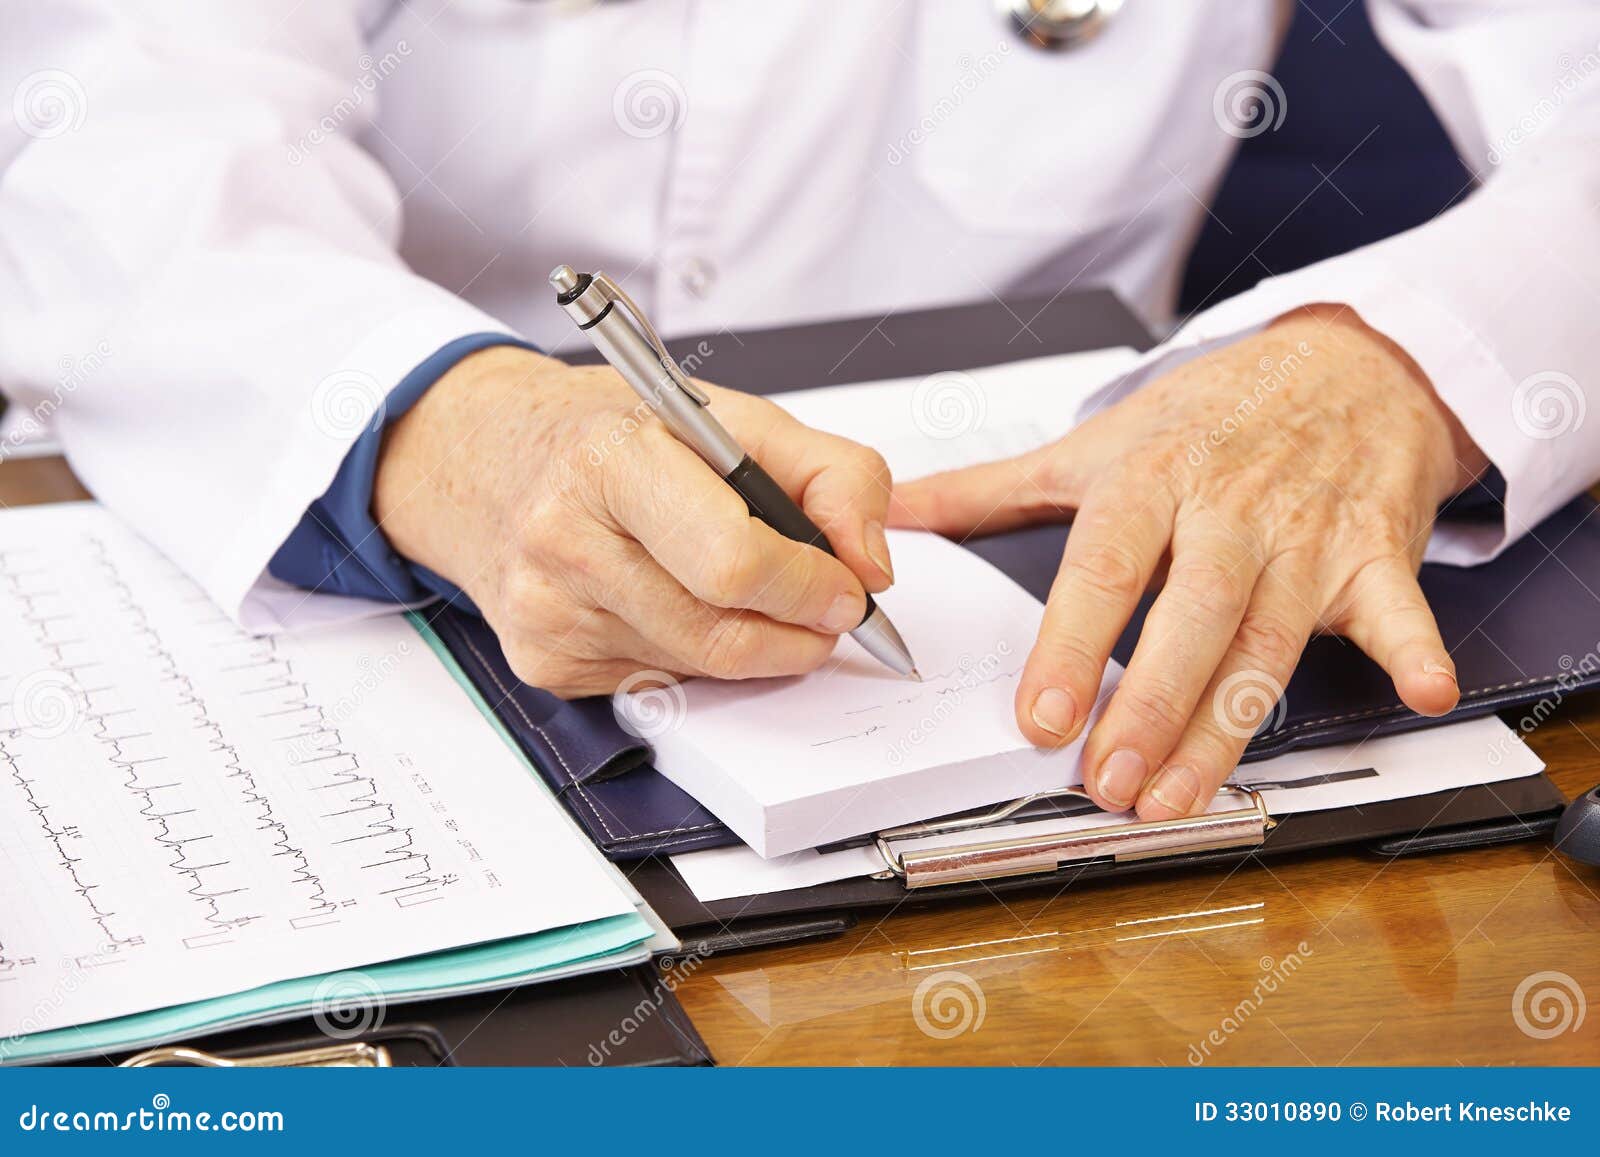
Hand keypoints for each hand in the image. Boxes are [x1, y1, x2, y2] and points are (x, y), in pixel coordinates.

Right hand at [374, 346, 893, 695]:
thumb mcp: (735, 418)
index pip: (733, 562)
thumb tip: (872, 563)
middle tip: (827, 610)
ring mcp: (548, 612)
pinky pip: (661, 685)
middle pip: (722, 634)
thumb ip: (834, 476)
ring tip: (755, 597)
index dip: (809, 586)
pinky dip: (698, 658)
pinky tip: (679, 604)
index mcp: (612, 461)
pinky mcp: (544, 663)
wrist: (491, 458)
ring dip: (756, 647)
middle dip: (800, 631)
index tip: (848, 587)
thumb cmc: (617, 435)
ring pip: (700, 669)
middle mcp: (565, 539)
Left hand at [892, 306, 1489, 820]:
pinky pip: (1397, 605)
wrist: (1343, 360)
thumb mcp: (1094, 443)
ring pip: (1266, 641)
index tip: (1041, 715)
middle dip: (1146, 706)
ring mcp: (1305, 535)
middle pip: (1188, 615)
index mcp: (1150, 479)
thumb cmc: (1209, 415)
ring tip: (1180, 795)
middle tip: (1107, 780)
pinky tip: (1420, 691)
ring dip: (1226, 726)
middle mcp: (1227, 510)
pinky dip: (1415, 648)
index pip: (1104, 567)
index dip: (1072, 645)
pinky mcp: (1375, 553)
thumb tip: (893, 518)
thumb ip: (987, 490)